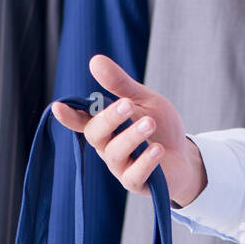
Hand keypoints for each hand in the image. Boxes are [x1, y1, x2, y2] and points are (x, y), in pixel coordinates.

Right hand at [50, 53, 207, 207]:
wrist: (185, 157)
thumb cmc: (160, 127)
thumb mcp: (143, 100)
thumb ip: (120, 84)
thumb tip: (94, 61)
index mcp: (106, 125)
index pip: (82, 120)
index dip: (69, 116)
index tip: (59, 107)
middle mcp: (107, 146)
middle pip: (95, 134)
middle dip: (109, 119)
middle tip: (127, 105)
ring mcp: (120, 166)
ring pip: (115, 153)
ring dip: (132, 136)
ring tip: (151, 123)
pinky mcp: (136, 182)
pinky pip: (133, 175)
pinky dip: (145, 161)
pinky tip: (158, 149)